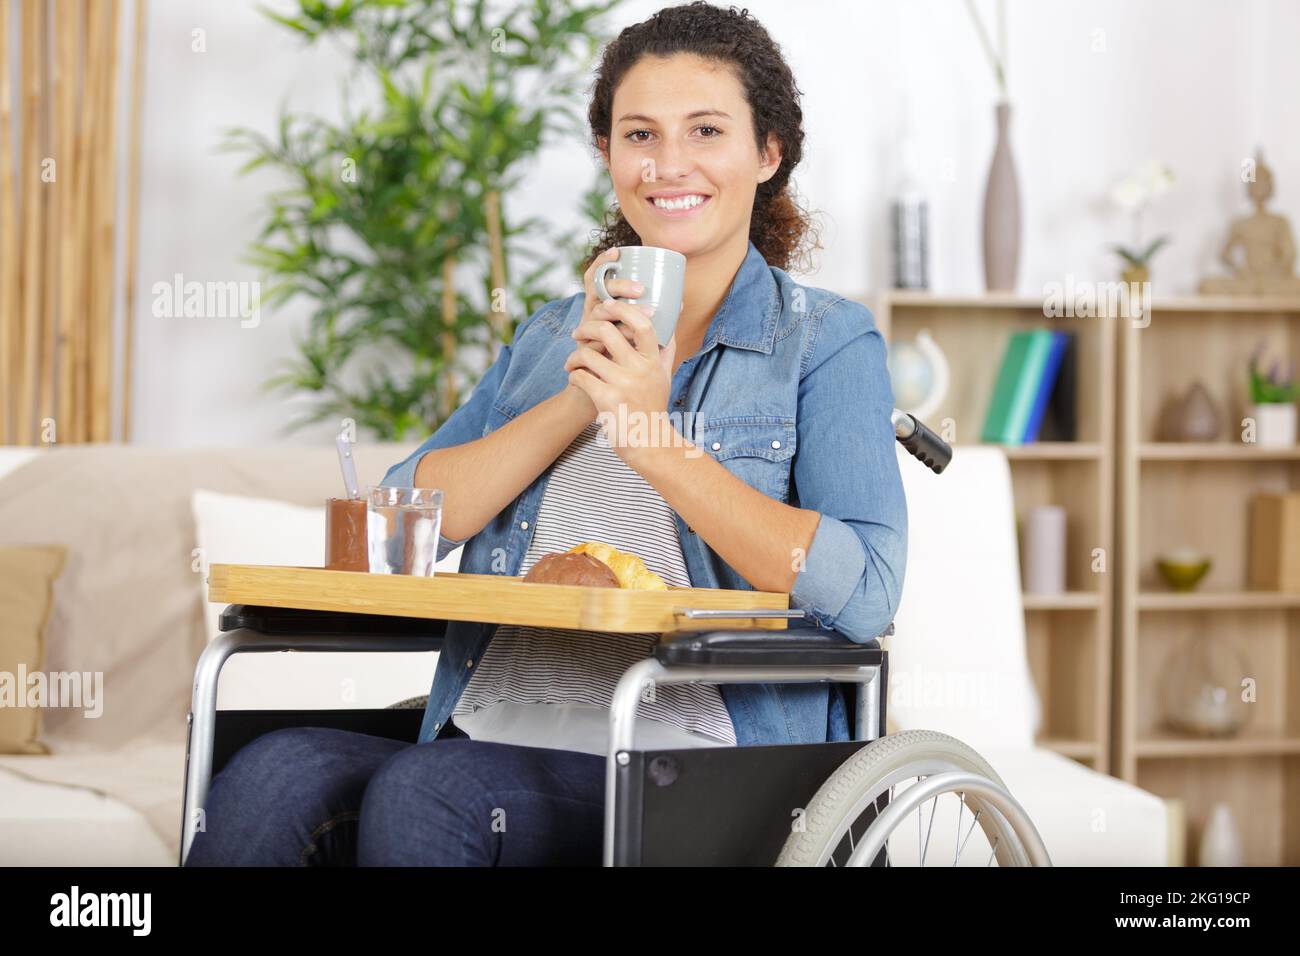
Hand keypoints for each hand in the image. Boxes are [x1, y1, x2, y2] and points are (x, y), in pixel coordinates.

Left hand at [564, 296, 676, 458]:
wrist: (649, 443)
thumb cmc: (652, 408)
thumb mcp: (664, 377)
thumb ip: (666, 350)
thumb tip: (671, 325)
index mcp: (653, 361)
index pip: (642, 324)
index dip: (622, 310)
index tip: (607, 306)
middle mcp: (639, 370)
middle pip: (607, 331)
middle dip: (586, 327)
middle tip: (577, 333)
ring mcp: (622, 384)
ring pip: (587, 354)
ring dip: (574, 356)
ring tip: (572, 363)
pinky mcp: (606, 399)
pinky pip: (580, 376)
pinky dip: (573, 375)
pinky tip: (576, 379)